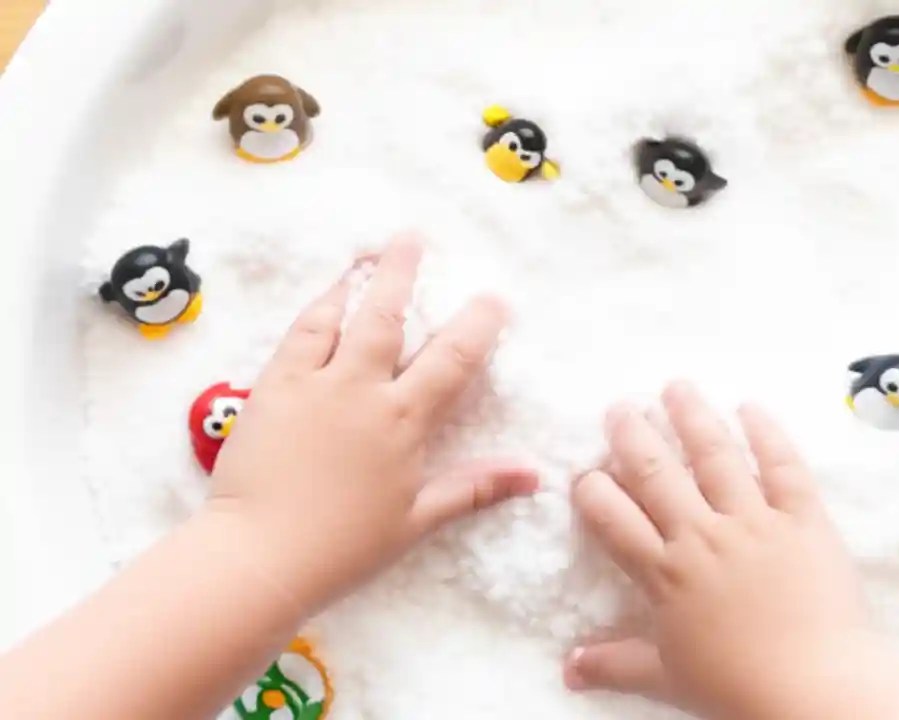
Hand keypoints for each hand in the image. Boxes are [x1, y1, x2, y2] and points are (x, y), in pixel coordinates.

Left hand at [204, 233, 537, 614]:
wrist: (259, 554)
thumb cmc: (344, 545)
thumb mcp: (418, 519)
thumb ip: (475, 487)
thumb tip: (534, 474)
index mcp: (403, 420)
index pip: (451, 359)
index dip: (477, 324)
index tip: (494, 298)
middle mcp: (361, 389)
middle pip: (389, 317)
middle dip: (405, 273)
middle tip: (415, 236)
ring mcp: (313, 382)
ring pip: (341, 316)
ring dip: (358, 279)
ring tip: (368, 250)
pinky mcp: (272, 386)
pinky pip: (299, 334)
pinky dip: (317, 308)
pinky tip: (326, 294)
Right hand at [564, 383, 898, 719]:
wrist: (815, 689)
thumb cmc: (738, 689)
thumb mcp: (668, 678)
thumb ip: (616, 664)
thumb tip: (567, 667)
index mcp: (665, 574)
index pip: (615, 519)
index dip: (594, 491)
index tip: (585, 472)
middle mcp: (703, 536)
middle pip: (657, 473)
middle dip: (632, 435)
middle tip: (618, 406)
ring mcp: (754, 522)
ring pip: (716, 456)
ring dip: (692, 417)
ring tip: (676, 386)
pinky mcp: (803, 519)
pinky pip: (783, 466)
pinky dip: (767, 433)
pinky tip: (751, 406)